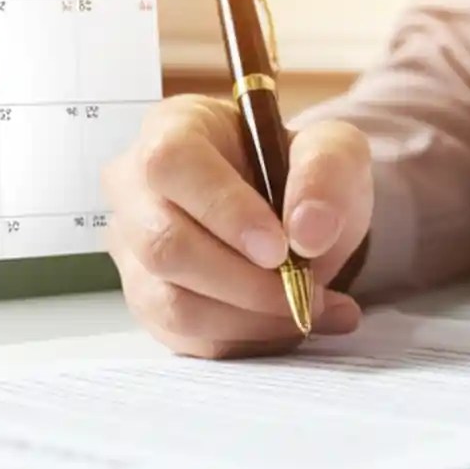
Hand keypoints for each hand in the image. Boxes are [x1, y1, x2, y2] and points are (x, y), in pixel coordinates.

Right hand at [103, 95, 372, 358]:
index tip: (281, 247)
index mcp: (173, 128)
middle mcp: (135, 187)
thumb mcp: (335, 151)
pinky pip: (185, 338)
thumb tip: (308, 231)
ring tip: (313, 308)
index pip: (170, 163)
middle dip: (243, 280)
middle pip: (162, 244)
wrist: (295, 217)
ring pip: (169, 303)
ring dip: (249, 318)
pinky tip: (294, 325)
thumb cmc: (301, 172)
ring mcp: (133, 249)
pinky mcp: (149, 301)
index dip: (223, 209)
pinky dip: (246, 340)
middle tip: (306, 288)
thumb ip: (328, 173)